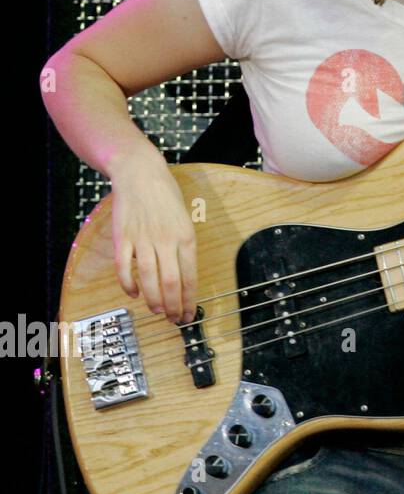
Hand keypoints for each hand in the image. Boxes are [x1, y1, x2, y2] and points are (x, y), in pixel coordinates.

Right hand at [109, 155, 199, 324]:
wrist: (141, 174)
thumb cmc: (166, 196)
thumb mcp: (185, 220)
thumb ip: (184, 246)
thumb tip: (184, 276)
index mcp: (186, 237)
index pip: (190, 277)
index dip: (189, 300)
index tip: (189, 315)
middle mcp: (166, 241)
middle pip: (170, 283)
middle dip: (173, 307)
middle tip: (174, 320)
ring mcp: (143, 239)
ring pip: (149, 279)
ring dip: (153, 301)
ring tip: (157, 312)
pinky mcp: (123, 237)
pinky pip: (124, 267)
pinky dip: (128, 284)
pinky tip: (134, 293)